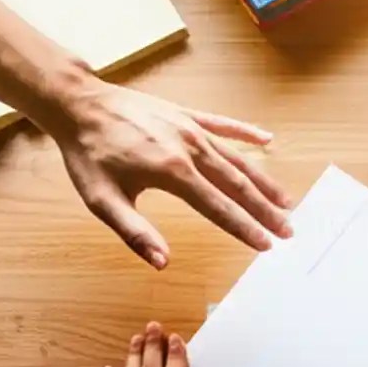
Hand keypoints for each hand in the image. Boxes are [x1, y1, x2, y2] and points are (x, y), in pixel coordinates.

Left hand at [52, 81, 293, 268]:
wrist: (79, 104)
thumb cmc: (88, 154)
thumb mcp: (102, 200)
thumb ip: (134, 231)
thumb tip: (163, 262)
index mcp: (172, 173)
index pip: (218, 208)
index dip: (245, 229)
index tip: (267, 245)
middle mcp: (190, 149)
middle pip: (237, 185)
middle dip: (265, 210)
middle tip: (289, 229)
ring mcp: (191, 129)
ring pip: (238, 158)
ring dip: (264, 181)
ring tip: (286, 200)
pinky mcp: (187, 114)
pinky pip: (224, 125)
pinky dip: (247, 133)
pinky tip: (268, 140)